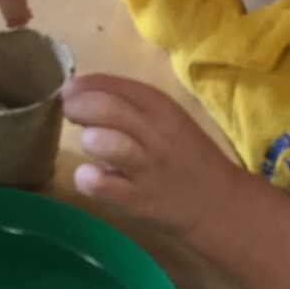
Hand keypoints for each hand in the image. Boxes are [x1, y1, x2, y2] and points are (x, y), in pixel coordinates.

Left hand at [62, 74, 241, 237]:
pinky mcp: (139, 200)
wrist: (219, 203)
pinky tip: (91, 178)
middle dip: (77, 106)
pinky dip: (86, 179)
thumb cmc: (187, 157)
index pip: (114, 85)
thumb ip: (132, 106)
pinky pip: (99, 184)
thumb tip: (82, 94)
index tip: (70, 92)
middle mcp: (155, 133)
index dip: (84, 85)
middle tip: (71, 115)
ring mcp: (146, 168)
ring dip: (88, 141)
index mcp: (162, 107)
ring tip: (91, 148)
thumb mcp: (168, 120)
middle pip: (105, 108)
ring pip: (102, 142)